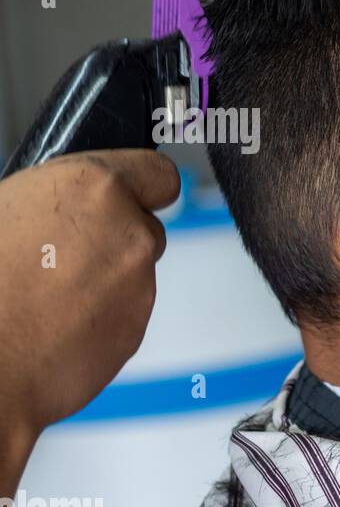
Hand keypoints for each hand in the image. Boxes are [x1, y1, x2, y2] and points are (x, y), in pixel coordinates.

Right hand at [0, 150, 178, 489]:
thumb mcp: (6, 207)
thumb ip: (54, 202)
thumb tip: (63, 208)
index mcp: (94, 189)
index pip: (157, 174)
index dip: (142, 187)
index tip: (134, 195)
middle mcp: (129, 234)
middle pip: (144, 229)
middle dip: (114, 241)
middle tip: (63, 258)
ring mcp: (139, 287)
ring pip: (133, 276)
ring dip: (105, 283)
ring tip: (47, 297)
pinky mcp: (136, 332)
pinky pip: (124, 316)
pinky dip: (101, 319)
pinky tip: (55, 324)